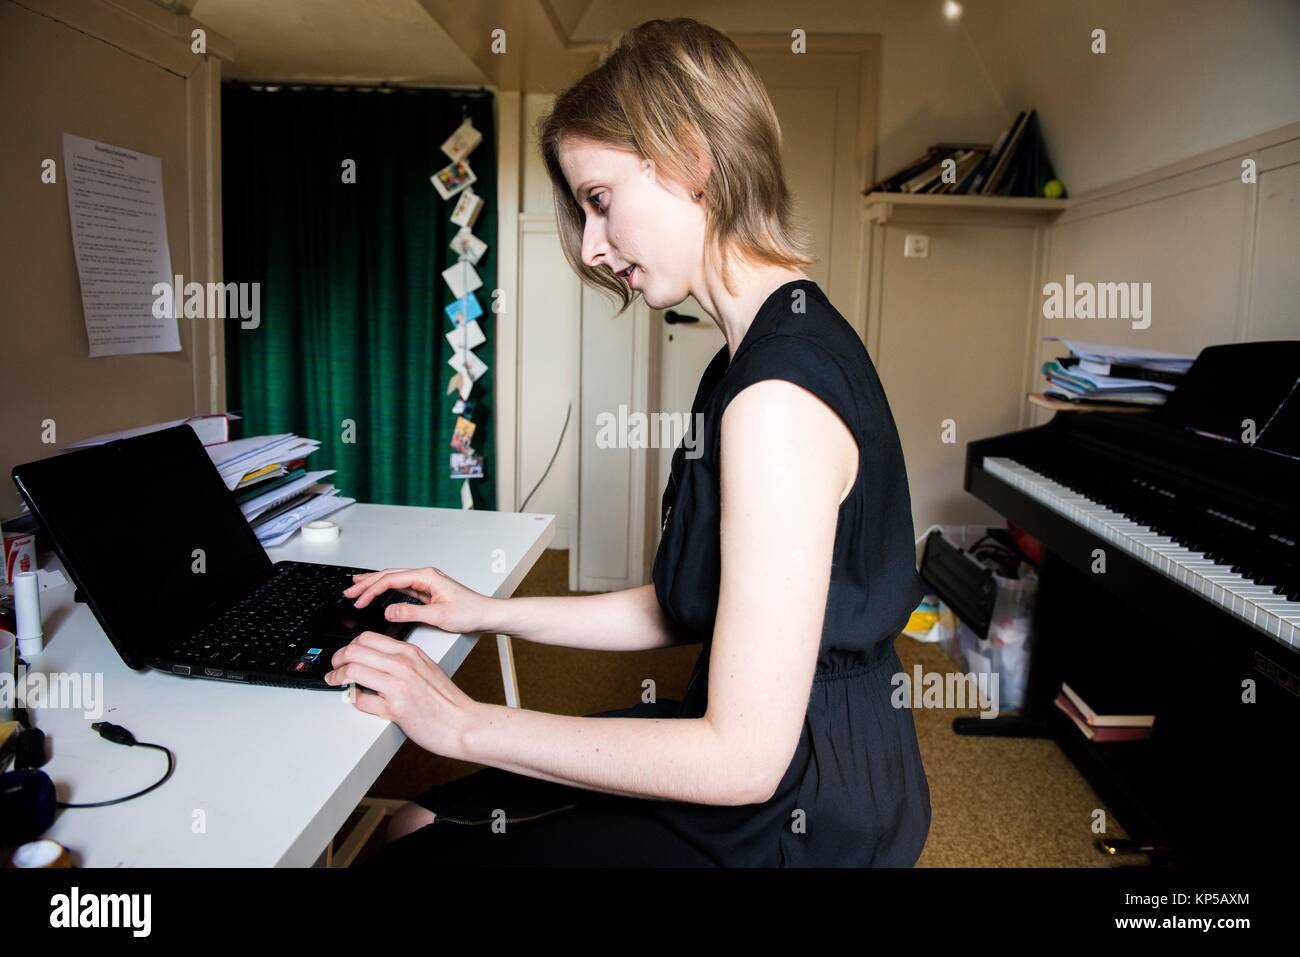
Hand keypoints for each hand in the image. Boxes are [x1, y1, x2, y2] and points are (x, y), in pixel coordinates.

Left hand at [325, 631, 476, 758]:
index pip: (368, 638)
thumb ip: (402, 661)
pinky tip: (357, 700)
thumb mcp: (426, 668)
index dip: (349, 646)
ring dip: (338, 677)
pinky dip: (355, 699)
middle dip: (337, 660)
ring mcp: (398, 685)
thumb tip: (374, 661)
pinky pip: (362, 700)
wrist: (462, 723)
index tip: (344, 655)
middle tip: (334, 668)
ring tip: (335, 682)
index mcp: (410, 652)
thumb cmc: (446, 700)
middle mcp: (403, 665)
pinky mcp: (395, 708)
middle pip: (355, 651)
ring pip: (353, 671)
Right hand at [342, 565, 497, 635]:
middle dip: (366, 583)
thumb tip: (389, 611)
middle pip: (389, 575)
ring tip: (355, 588)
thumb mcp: (439, 616)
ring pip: (393, 579)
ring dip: (374, 584)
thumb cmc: (470, 613)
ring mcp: (425, 582)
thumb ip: (411, 613)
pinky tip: (377, 591)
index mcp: (427, 577)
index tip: (358, 600)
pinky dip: (385, 589)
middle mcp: (425, 576)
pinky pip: (400, 586)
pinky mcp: (427, 590)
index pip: (391, 579)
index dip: (371, 590)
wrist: (486, 614)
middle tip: (348, 591)